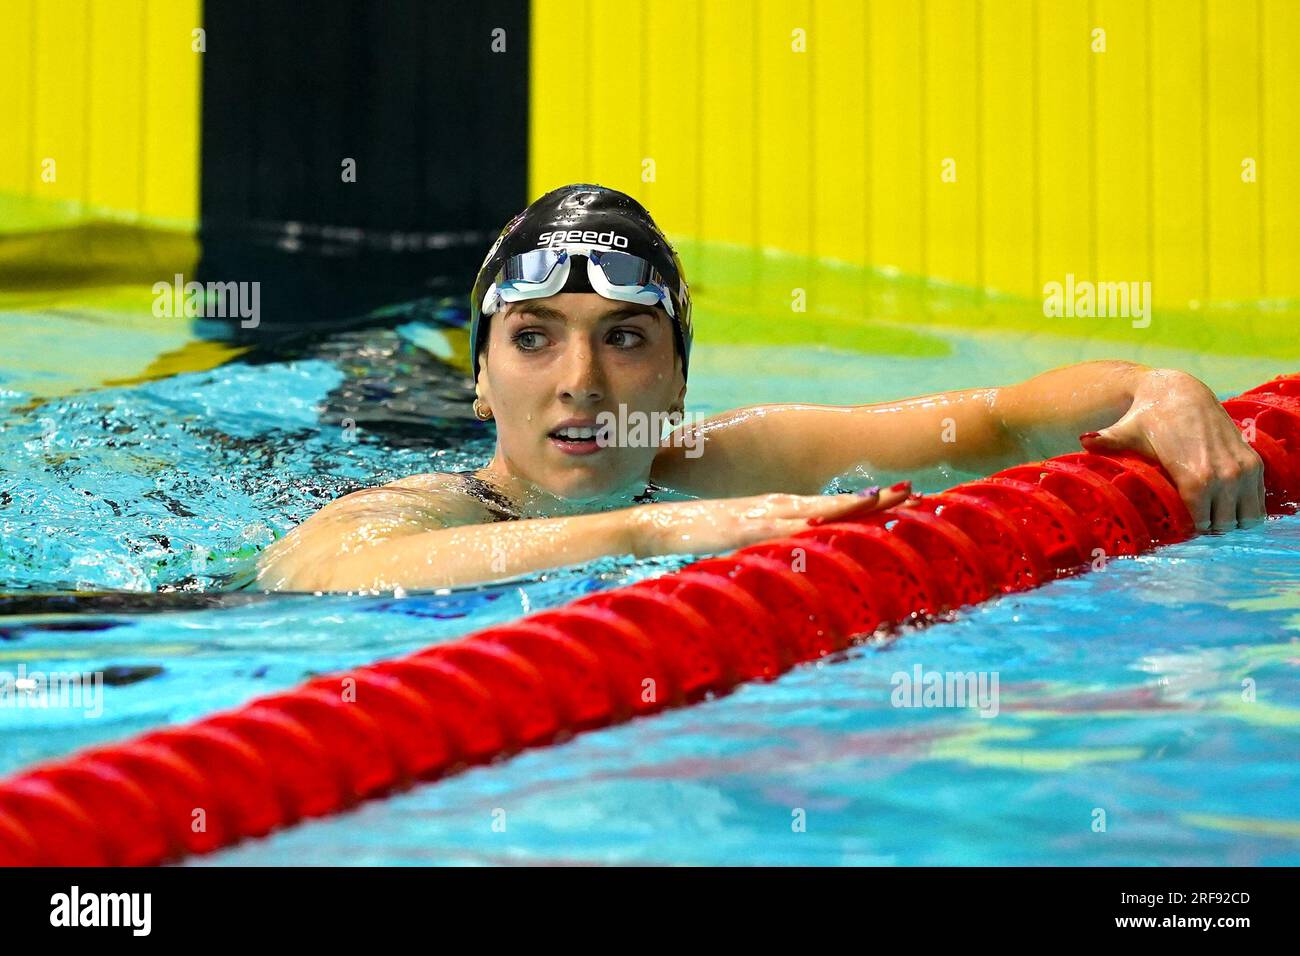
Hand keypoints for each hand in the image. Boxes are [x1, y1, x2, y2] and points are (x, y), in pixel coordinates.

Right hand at [631, 484, 911, 557]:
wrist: (654, 524)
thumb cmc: (693, 533)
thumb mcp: (738, 539)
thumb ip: (763, 542)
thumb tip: (788, 556)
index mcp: (775, 508)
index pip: (828, 503)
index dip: (863, 501)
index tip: (897, 497)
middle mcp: (774, 506)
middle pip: (833, 502)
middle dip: (873, 499)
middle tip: (912, 490)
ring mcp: (760, 515)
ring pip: (815, 509)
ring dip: (851, 507)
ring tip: (886, 500)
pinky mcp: (743, 526)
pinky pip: (781, 527)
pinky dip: (807, 524)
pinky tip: (829, 524)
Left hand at [1078, 369, 1264, 530]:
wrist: (1181, 391)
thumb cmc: (1149, 417)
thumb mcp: (1126, 432)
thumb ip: (1105, 442)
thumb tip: (1081, 440)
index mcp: (1195, 478)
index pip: (1198, 526)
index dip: (1185, 531)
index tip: (1172, 527)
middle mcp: (1225, 477)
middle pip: (1222, 527)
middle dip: (1206, 528)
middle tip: (1188, 521)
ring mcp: (1243, 471)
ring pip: (1245, 520)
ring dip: (1228, 521)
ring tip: (1206, 514)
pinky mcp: (1254, 464)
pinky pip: (1258, 504)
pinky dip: (1243, 508)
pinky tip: (1222, 503)